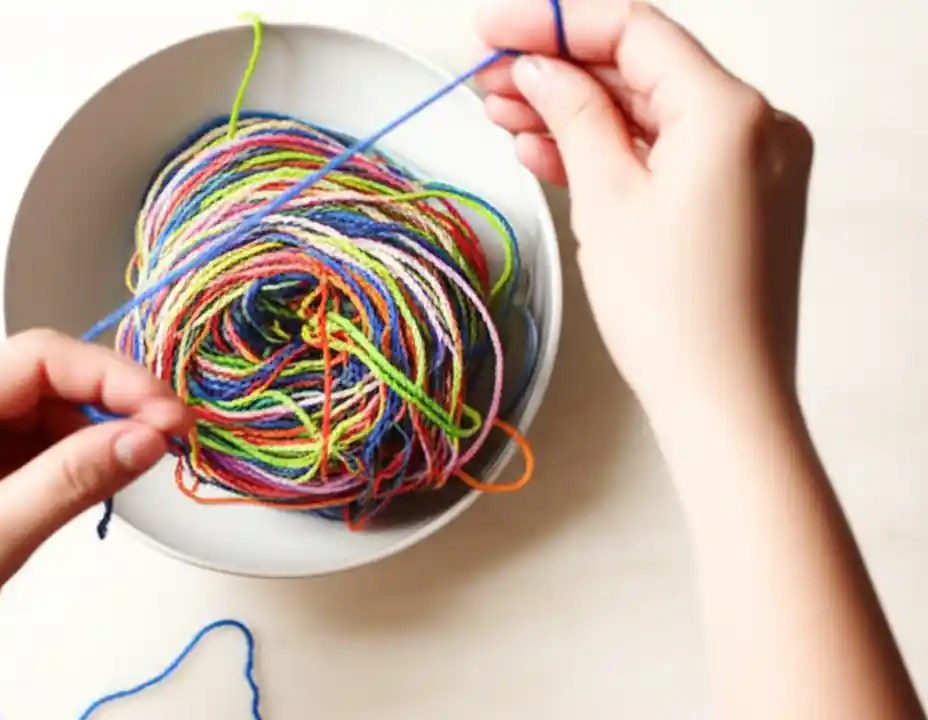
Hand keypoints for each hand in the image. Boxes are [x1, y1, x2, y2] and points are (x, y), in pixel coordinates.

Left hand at [0, 329, 191, 719]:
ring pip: (22, 421)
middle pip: (29, 384)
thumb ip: (70, 481)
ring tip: (125, 476)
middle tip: (163, 445)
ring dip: (79, 440)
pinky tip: (82, 490)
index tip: (170, 415)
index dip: (110, 378)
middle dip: (101, 407)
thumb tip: (146, 435)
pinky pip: (5, 456)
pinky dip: (50, 469)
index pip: (31, 360)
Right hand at [476, 0, 813, 418]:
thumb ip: (573, 116)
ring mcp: (749, 162)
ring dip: (576, 111)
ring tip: (504, 119)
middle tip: (486, 81)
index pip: (633, 31)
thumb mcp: (606, 198)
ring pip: (648, 112)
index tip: (493, 30)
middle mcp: (755, 125)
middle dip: (558, 71)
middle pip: (640, 69)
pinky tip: (548, 153)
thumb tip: (539, 69)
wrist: (722, 402)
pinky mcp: (735, 198)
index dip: (554, 22)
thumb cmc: (675, 314)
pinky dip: (609, 150)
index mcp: (731, 111)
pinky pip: (664, 152)